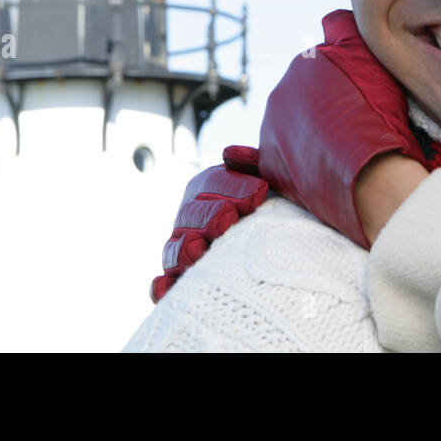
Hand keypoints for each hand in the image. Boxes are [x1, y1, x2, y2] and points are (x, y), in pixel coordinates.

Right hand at [148, 145, 268, 302]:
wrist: (278, 241)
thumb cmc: (271, 207)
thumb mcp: (267, 180)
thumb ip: (251, 164)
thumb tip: (229, 154)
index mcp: (210, 188)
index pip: (214, 182)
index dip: (233, 187)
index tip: (259, 192)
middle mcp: (191, 218)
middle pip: (192, 215)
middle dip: (208, 216)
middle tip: (228, 219)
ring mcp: (184, 249)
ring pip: (174, 249)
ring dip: (183, 249)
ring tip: (198, 248)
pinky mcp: (181, 280)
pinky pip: (165, 285)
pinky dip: (162, 286)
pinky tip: (165, 287)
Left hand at [258, 10, 426, 248]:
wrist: (373, 174)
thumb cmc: (379, 114)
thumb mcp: (370, 53)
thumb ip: (344, 28)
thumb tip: (330, 19)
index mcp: (304, 64)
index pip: (324, 64)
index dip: (347, 79)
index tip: (364, 96)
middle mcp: (282, 91)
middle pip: (306, 94)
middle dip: (326, 105)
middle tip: (357, 122)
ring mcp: (273, 128)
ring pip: (295, 124)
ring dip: (314, 132)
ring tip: (344, 148)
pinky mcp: (271, 163)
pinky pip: (283, 157)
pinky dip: (301, 160)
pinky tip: (325, 165)